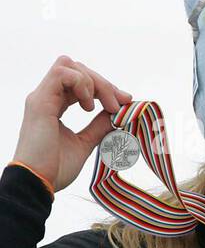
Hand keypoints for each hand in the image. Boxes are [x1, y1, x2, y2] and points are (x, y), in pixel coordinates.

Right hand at [13, 55, 132, 192]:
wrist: (37, 182)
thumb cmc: (56, 167)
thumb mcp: (85, 143)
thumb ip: (99, 126)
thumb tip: (116, 114)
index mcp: (54, 106)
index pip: (79, 82)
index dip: (104, 87)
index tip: (124, 102)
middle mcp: (46, 98)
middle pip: (76, 69)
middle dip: (103, 82)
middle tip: (119, 104)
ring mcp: (41, 98)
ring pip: (69, 66)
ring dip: (93, 82)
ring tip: (103, 106)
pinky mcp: (40, 103)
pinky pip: (62, 74)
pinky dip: (82, 84)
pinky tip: (89, 107)